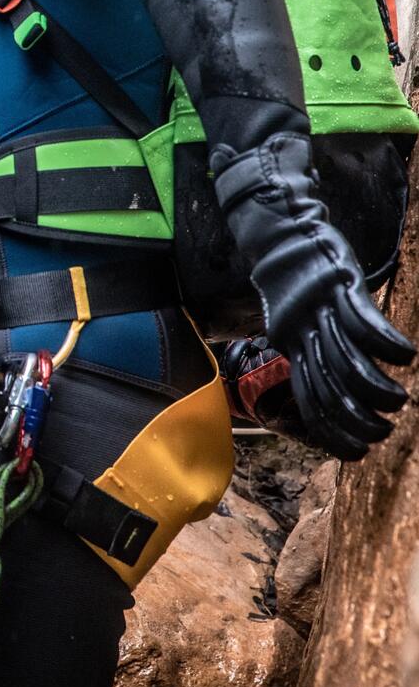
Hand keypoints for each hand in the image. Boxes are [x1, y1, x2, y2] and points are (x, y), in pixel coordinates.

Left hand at [272, 276, 410, 458]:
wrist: (280, 232)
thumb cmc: (299, 282)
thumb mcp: (298, 321)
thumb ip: (317, 352)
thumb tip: (344, 389)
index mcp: (292, 346)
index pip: (310, 400)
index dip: (332, 432)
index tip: (358, 454)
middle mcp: (302, 332)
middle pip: (328, 386)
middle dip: (357, 418)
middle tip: (384, 431)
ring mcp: (321, 308)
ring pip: (346, 358)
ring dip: (375, 387)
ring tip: (399, 401)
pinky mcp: (339, 283)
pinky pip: (361, 317)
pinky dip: (385, 341)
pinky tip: (406, 355)